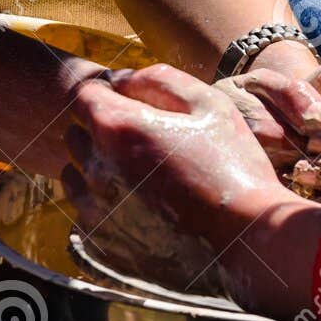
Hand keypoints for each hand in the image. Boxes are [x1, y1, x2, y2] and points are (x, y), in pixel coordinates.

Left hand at [64, 66, 294, 298]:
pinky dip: (103, 205)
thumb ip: (159, 80)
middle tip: (145, 142)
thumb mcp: (209, 103)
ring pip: (75, 175)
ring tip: (142, 177)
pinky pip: (84, 212)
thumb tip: (120, 79)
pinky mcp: (100, 242)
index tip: (133, 104)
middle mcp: (95, 168)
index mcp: (118, 127)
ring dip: (98, 168)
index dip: (107, 93)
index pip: (83, 94)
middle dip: (101, 130)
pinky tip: (140, 208)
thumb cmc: (233, 166)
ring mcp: (94, 209)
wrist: (246, 239)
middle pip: (75, 134)